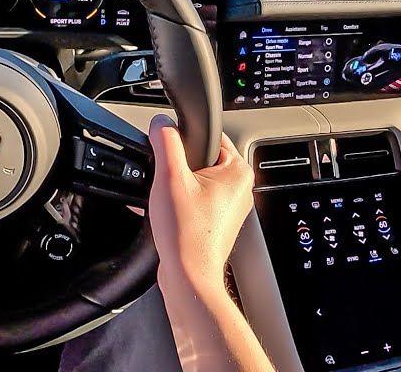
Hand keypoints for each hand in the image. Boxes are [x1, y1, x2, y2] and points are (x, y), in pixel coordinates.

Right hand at [147, 115, 252, 291]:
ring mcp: (228, 208)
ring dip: (172, 187)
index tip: (170, 158)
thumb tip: (161, 123)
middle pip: (198, 159)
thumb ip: (166, 142)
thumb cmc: (187, 235)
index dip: (183, 143)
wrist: (188, 277)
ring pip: (193, 182)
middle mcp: (239, 189)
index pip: (210, 136)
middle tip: (168, 186)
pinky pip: (192, 201)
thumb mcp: (170, 177)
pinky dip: (175, 203)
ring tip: (168, 203)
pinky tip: (163, 213)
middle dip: (175, 169)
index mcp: (238, 172)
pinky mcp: (215, 222)